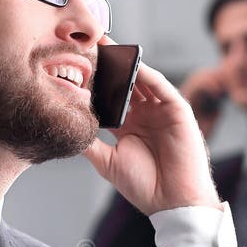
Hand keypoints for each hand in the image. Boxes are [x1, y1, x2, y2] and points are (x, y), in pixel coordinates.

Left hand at [85, 43, 221, 215]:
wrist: (172, 201)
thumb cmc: (144, 186)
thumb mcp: (107, 161)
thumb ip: (89, 143)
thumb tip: (68, 128)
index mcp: (128, 126)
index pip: (109, 98)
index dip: (95, 83)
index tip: (75, 67)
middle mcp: (145, 115)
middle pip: (124, 83)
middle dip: (107, 65)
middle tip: (88, 45)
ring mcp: (161, 111)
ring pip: (141, 80)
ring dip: (125, 64)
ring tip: (106, 47)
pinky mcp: (178, 110)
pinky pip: (161, 87)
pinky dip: (147, 75)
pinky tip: (132, 64)